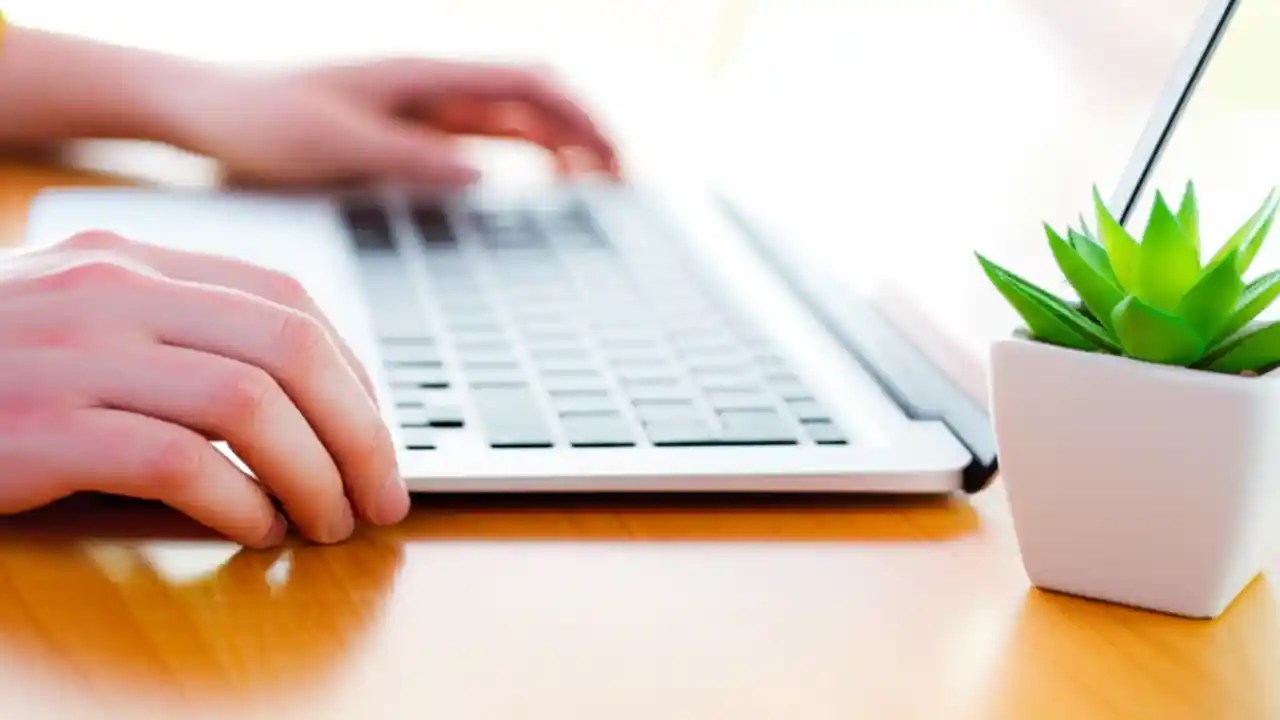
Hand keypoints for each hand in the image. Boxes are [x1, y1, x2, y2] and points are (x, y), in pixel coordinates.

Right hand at [0, 231, 407, 545]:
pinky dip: (239, 504)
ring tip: (330, 522)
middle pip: (291, 347)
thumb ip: (172, 331)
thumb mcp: (77, 320)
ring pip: (252, 402)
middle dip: (361, 430)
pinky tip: (254, 531)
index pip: (287, 297)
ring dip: (315, 473)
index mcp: (128, 258)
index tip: (374, 429)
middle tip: (382, 495)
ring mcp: (73, 355)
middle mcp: (110, 290)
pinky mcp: (40, 429)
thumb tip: (296, 393)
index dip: (354, 370)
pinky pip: (180, 463)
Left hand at [171, 58, 620, 186]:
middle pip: (533, 97)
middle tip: (620, 181)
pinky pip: (479, 138)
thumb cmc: (257, 118)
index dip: (581, 116)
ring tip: (595, 186)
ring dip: (558, 145)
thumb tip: (485, 177)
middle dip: (585, 132)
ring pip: (513, 117)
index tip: (613, 158)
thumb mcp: (337, 144)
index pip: (528, 81)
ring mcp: (422, 105)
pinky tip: (531, 185)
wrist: (202, 108)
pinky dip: (518, 157)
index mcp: (422, 74)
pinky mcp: (407, 129)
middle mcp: (431, 83)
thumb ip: (413, 159)